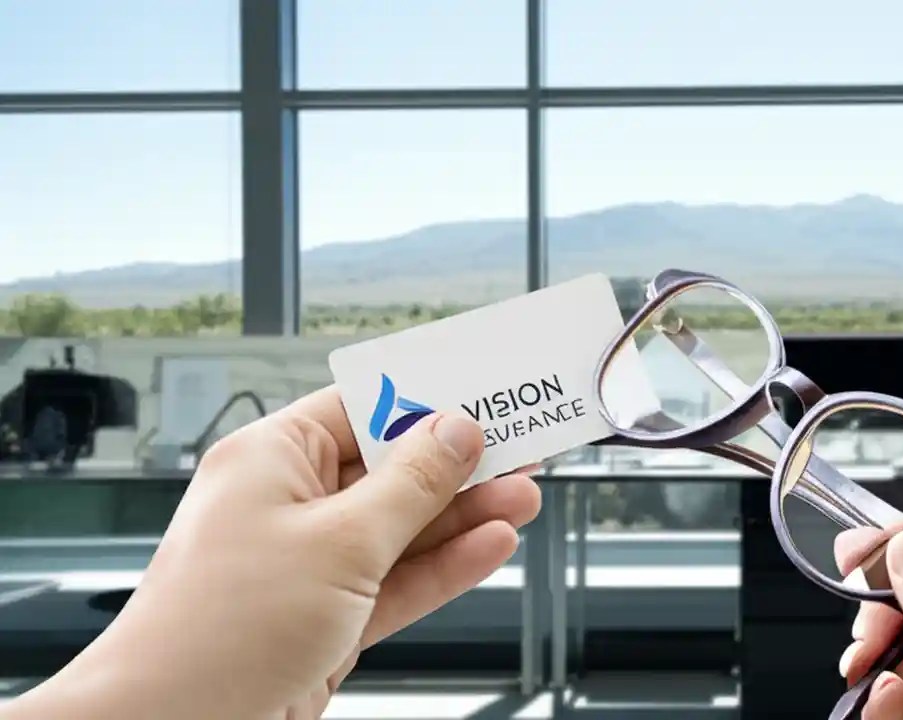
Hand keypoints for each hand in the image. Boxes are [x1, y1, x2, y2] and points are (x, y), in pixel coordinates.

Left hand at [6, 386, 540, 719]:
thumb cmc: (218, 632)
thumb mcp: (340, 542)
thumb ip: (410, 486)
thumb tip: (455, 431)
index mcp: (272, 459)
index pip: (365, 408)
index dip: (429, 400)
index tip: (487, 395)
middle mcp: (288, 503)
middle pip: (392, 468)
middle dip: (459, 463)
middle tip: (523, 450)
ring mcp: (310, 562)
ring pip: (403, 526)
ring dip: (464, 515)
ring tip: (523, 497)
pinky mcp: (328, 615)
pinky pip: (398, 578)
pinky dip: (444, 566)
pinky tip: (489, 547)